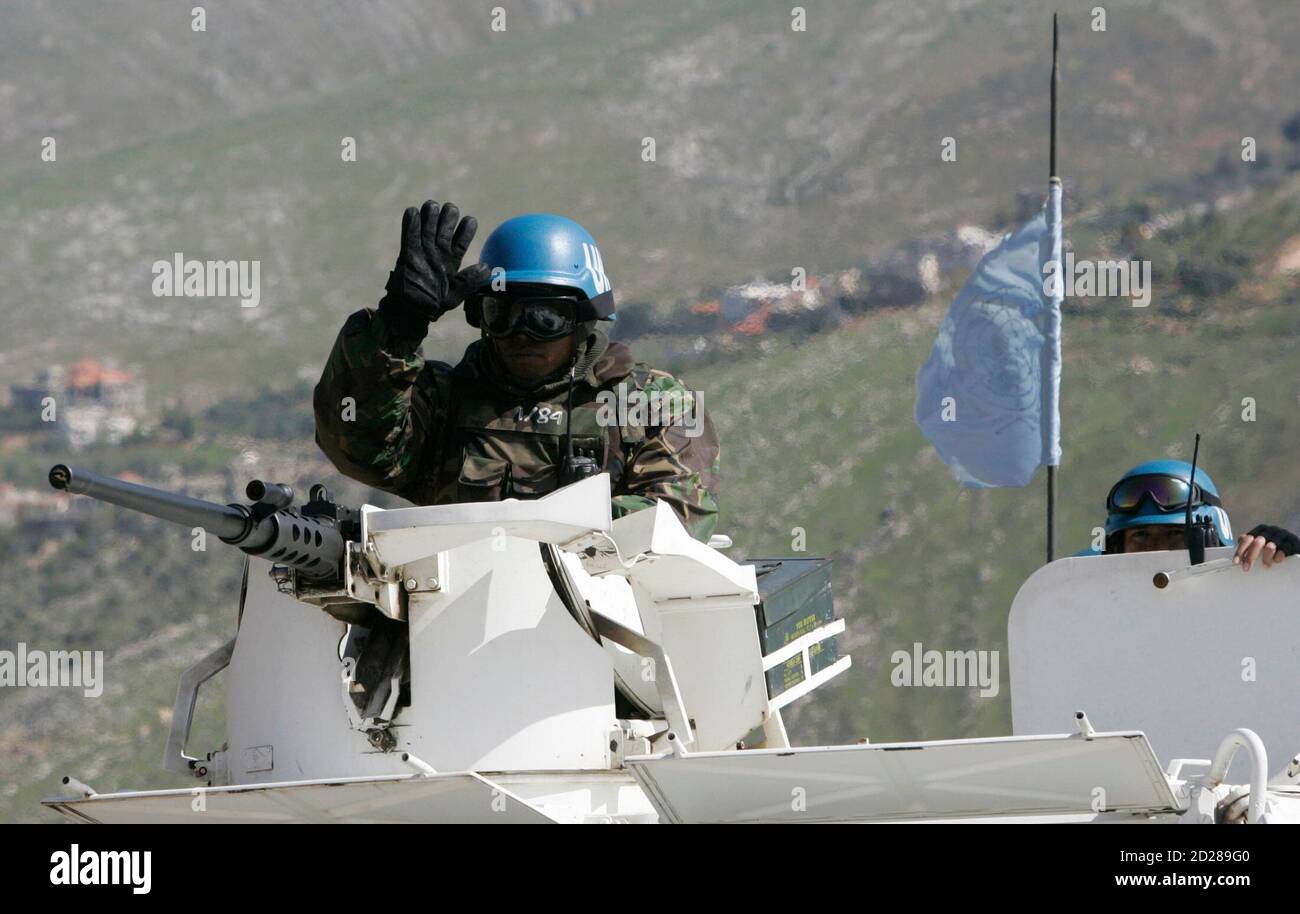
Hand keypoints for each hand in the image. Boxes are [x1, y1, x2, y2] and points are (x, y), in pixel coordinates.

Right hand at [384, 200, 489, 322]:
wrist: (411, 311)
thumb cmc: (434, 305)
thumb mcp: (456, 295)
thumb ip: (470, 281)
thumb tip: (486, 267)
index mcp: (452, 261)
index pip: (461, 242)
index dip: (466, 230)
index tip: (470, 220)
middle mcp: (438, 253)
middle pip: (444, 230)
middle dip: (447, 218)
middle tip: (450, 209)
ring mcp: (423, 251)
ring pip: (427, 229)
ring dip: (430, 216)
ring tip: (432, 206)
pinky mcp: (407, 253)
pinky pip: (408, 236)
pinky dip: (410, 224)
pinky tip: (412, 212)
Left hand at [1233, 524, 1298, 570]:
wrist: (1293, 545)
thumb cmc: (1275, 547)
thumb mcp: (1261, 545)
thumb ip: (1250, 548)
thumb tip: (1236, 560)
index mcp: (1260, 530)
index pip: (1246, 539)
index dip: (1240, 551)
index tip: (1236, 562)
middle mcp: (1270, 531)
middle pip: (1256, 543)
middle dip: (1250, 557)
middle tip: (1246, 568)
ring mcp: (1282, 535)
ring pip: (1270, 546)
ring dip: (1266, 558)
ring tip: (1265, 566)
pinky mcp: (1292, 542)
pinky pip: (1284, 549)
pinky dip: (1279, 556)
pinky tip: (1276, 561)